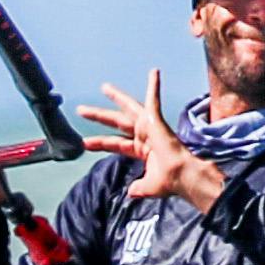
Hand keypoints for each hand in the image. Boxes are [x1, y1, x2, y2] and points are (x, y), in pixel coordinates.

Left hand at [83, 76, 221, 211]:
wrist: (182, 177)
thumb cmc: (170, 181)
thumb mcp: (148, 187)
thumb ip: (139, 188)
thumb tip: (131, 192)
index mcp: (141, 150)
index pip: (115, 143)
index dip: (99, 142)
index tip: (85, 143)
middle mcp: (144, 135)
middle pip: (116, 122)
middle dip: (99, 116)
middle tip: (82, 110)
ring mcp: (149, 127)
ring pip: (128, 109)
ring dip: (116, 97)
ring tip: (104, 87)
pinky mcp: (156, 121)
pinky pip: (153, 100)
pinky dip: (153, 86)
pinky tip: (154, 72)